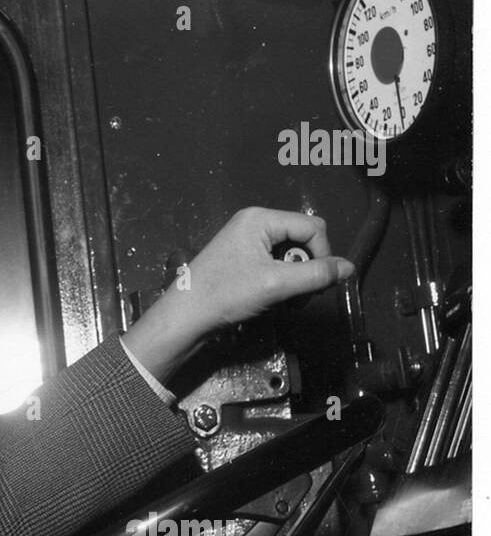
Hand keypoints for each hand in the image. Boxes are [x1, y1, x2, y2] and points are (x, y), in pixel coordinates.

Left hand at [123, 207, 353, 383]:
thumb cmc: (226, 294)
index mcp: (261, 218)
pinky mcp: (242, 259)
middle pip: (303, 239)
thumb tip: (350, 268)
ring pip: (291, 255)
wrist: (185, 317)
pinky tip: (271, 299)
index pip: (313, 227)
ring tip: (284, 300)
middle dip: (307, 268)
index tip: (318, 283)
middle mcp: (255, 223)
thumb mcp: (276, 284)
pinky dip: (281, 282)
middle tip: (299, 295)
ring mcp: (247, 241)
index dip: (322, 255)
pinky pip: (276, 264)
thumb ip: (316, 274)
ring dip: (295, 279)